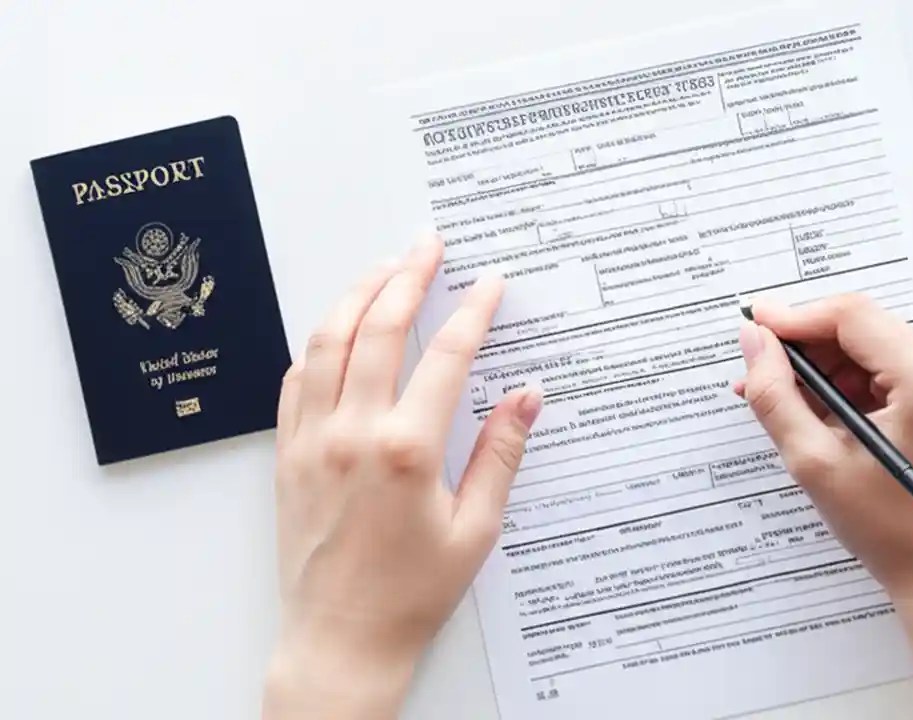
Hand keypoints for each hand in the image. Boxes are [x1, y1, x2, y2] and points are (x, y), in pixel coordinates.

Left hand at [263, 236, 542, 719]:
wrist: (340, 639)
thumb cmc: (410, 594)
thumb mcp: (475, 528)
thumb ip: (501, 454)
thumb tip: (527, 398)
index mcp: (407, 450)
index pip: (446, 356)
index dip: (473, 311)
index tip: (490, 283)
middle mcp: (353, 433)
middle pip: (380, 328)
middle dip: (408, 276)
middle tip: (429, 245)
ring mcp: (312, 440)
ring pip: (329, 341)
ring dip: (358, 294)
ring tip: (383, 267)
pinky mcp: (286, 454)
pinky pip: (295, 379)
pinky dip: (319, 342)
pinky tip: (337, 328)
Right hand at [736, 293, 912, 595]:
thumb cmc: (889, 529)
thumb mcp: (814, 461)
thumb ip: (775, 394)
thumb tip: (754, 341)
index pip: (851, 316)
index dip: (796, 317)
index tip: (754, 324)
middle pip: (862, 326)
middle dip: (806, 345)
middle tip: (759, 370)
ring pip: (871, 344)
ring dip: (825, 365)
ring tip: (784, 398)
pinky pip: (888, 365)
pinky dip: (849, 380)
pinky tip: (818, 408)